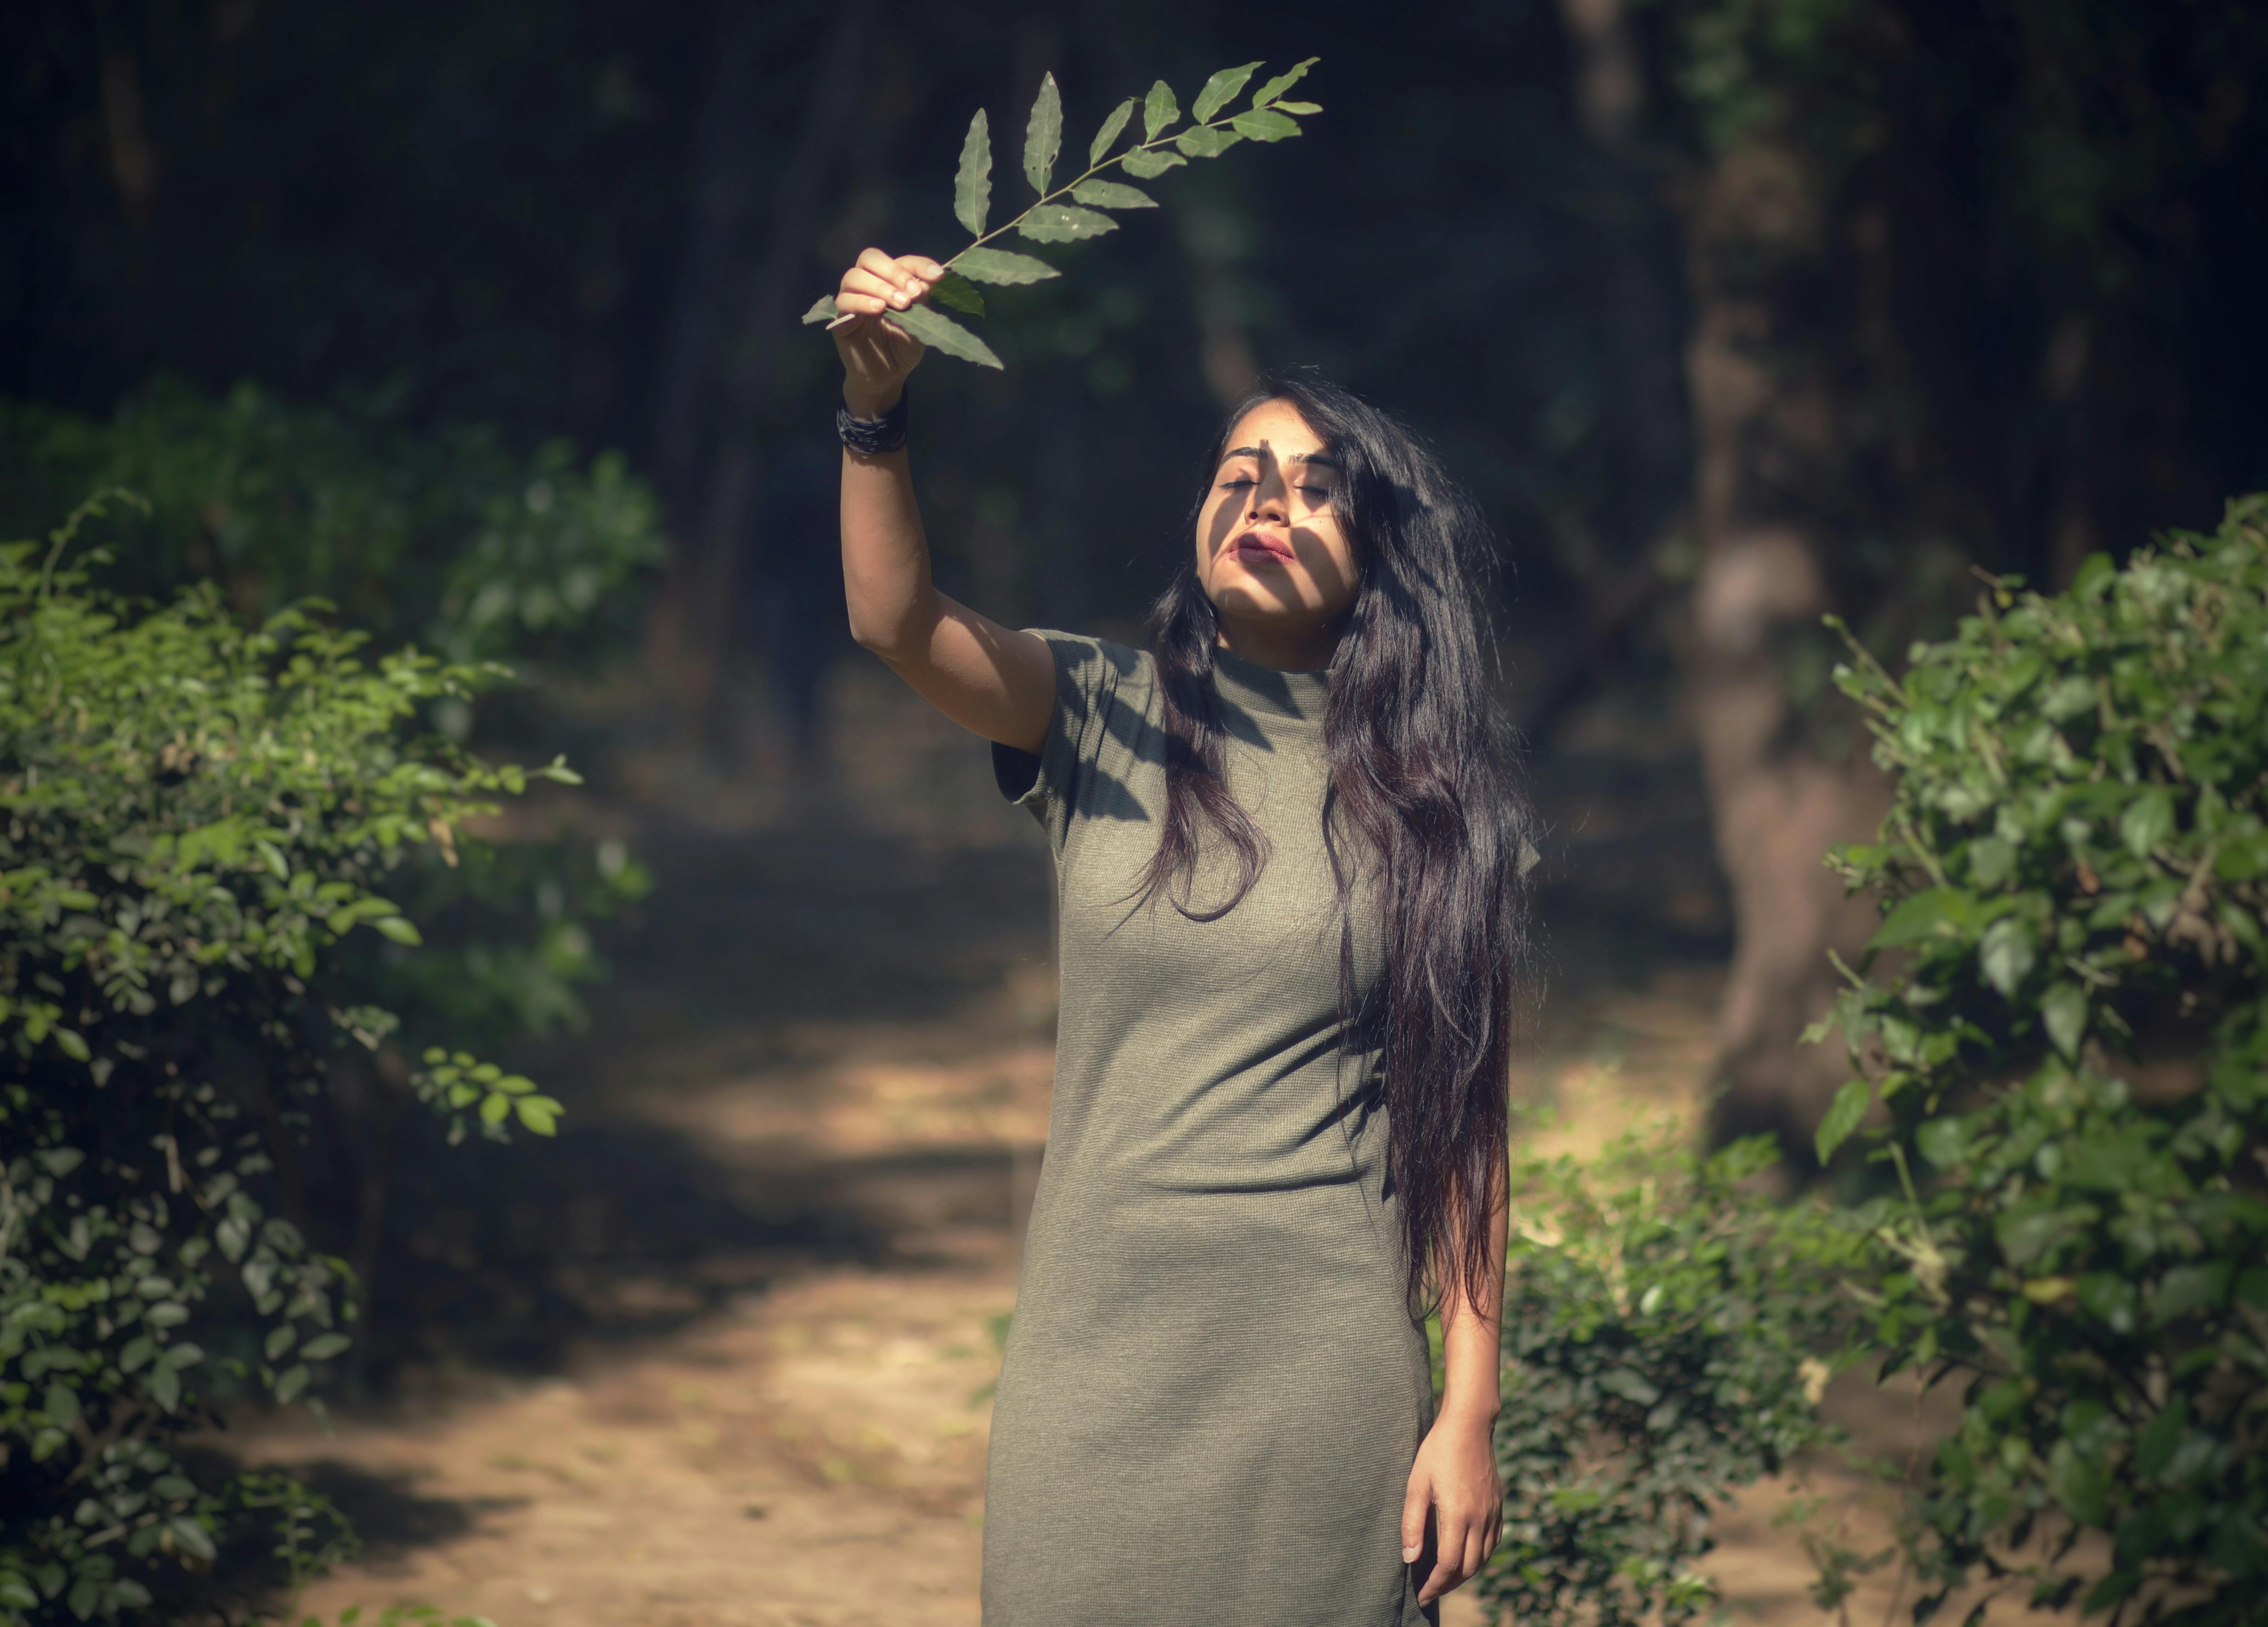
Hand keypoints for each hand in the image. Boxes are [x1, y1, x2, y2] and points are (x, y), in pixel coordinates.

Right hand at [831, 247, 946, 417]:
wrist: (886, 378)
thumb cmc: (902, 348)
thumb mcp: (920, 323)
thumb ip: (922, 302)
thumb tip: (928, 281)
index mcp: (889, 282)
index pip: (900, 261)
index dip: (918, 264)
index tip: (936, 276)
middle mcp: (868, 284)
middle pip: (870, 258)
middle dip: (895, 272)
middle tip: (913, 293)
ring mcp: (851, 298)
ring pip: (855, 276)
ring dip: (881, 286)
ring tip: (901, 304)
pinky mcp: (840, 317)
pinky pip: (845, 300)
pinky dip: (862, 301)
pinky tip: (879, 309)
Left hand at [1401, 1405, 1502, 1606]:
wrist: (1469, 1425)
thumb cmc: (1437, 1452)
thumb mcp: (1416, 1485)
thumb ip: (1412, 1524)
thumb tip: (1410, 1559)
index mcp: (1457, 1516)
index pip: (1448, 1565)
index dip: (1434, 1585)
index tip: (1421, 1596)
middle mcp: (1479, 1519)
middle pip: (1467, 1567)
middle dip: (1448, 1585)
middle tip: (1430, 1591)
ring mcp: (1492, 1512)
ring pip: (1483, 1558)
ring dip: (1465, 1574)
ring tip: (1446, 1580)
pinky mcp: (1498, 1505)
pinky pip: (1493, 1542)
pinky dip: (1480, 1557)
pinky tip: (1468, 1557)